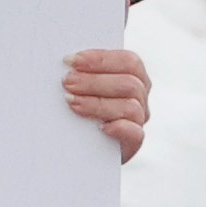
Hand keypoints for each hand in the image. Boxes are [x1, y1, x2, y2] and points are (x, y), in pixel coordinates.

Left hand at [63, 48, 149, 162]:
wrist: (72, 148)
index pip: (129, 61)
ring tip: (72, 102)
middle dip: (94, 81)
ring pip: (131, 107)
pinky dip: (119, 128)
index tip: (70, 60)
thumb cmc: (71, 111)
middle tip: (67, 83)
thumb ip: (80, 73)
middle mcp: (138, 98)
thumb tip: (66, 61)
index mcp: (132, 77)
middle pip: (129, 83)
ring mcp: (137, 121)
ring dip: (98, 103)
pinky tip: (100, 127)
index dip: (101, 58)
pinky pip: (135, 134)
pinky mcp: (132, 144)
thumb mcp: (77, 87)